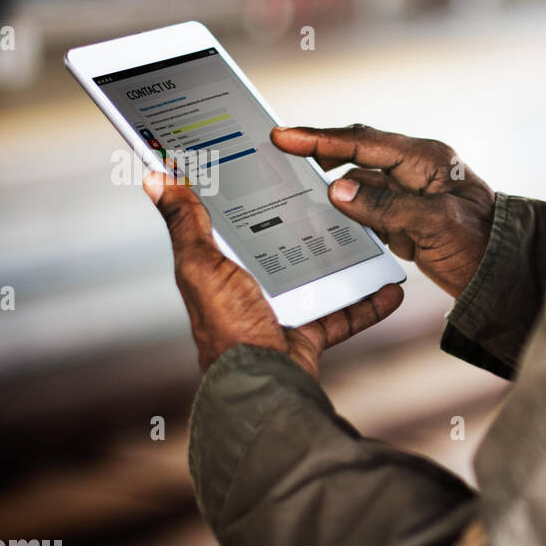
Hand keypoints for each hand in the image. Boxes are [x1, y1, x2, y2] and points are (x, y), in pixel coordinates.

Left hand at [142, 170, 403, 378]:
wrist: (263, 383)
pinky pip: (344, 312)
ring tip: (366, 235)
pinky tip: (389, 287)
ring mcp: (282, 309)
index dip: (245, 193)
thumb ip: (186, 223)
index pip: (232, 220)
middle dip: (307, 222)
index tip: (265, 162)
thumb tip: (157, 177)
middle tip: (331, 193)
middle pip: (283, 244)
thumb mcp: (202, 265)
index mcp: (220, 266)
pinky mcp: (310, 331)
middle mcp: (250, 286)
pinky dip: (368, 302)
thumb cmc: (227, 327)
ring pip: (318, 275)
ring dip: (343, 259)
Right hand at [271, 125, 494, 299]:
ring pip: (359, 188)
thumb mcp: (434, 225)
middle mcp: (415, 171)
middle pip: (356, 158)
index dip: (321, 139)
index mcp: (425, 160)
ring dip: (334, 196)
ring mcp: (409, 195)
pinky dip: (349, 218)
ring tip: (296, 198)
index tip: (284, 136)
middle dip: (320, 160)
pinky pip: (368, 212)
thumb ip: (385, 206)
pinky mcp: (406, 220)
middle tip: (278, 158)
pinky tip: (329, 226)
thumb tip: (338, 191)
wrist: (504, 278)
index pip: (364, 142)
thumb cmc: (482, 245)